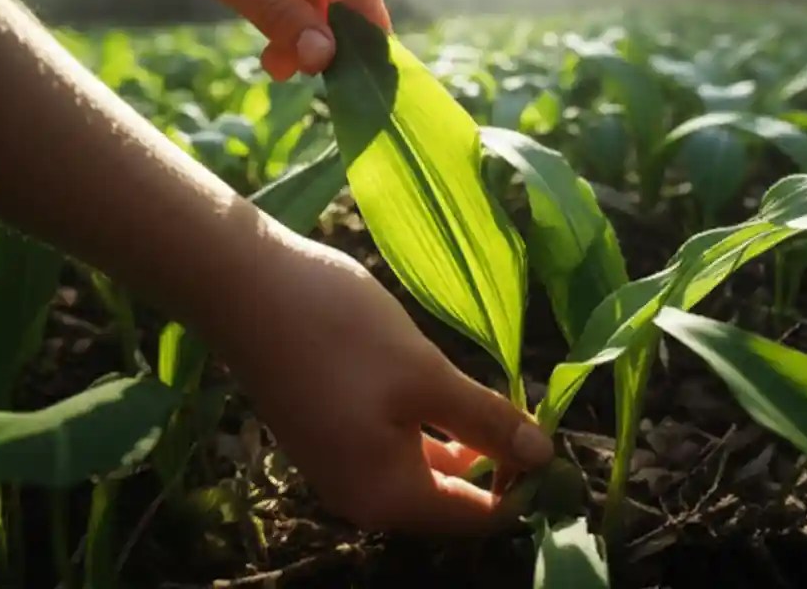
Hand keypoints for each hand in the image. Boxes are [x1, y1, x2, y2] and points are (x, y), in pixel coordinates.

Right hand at [211, 231, 553, 533]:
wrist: (243, 289)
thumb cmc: (341, 333)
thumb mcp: (427, 376)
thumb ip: (486, 422)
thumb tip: (543, 457)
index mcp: (386, 498)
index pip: (479, 518)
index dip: (527, 486)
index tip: (563, 444)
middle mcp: (361, 497)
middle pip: (451, 498)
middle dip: (499, 462)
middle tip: (540, 412)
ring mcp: (339, 465)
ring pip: (424, 468)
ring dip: (467, 440)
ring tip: (506, 397)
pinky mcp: (329, 432)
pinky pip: (395, 446)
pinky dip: (431, 427)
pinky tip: (452, 391)